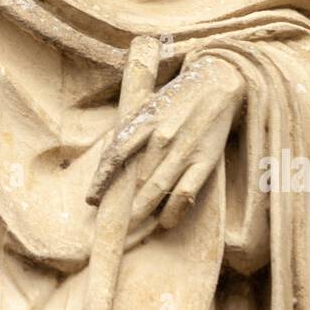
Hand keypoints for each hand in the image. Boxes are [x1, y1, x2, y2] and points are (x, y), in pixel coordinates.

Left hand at [86, 55, 245, 229]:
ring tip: (135, 227)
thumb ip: (131, 129)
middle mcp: (161, 137)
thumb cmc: (177, 97)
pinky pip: (185, 192)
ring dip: (144, 212)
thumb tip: (113, 160)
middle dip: (124, 205)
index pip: (114, 155)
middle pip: (136, 180)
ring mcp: (183, 150)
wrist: (216, 82)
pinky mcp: (204, 160)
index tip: (92, 200)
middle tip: (116, 225)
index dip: (101, 181)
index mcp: (144, 121)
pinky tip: (166, 222)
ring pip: (157, 189)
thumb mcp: (148, 106)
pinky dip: (173, 211)